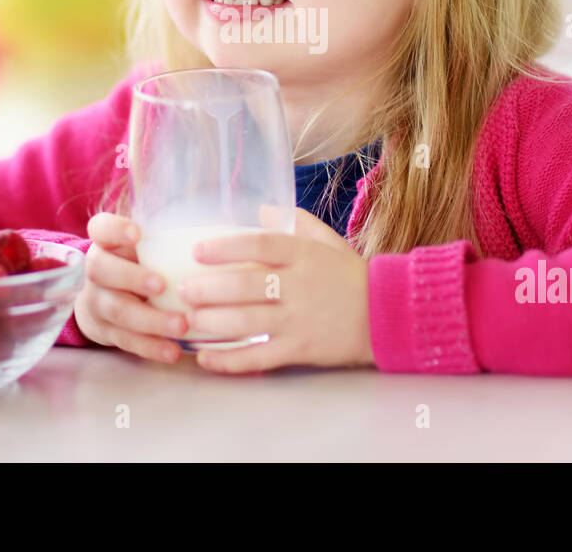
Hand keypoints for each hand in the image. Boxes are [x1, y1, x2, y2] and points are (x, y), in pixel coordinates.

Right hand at [72, 212, 190, 364]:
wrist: (101, 300)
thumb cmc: (137, 265)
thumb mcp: (144, 247)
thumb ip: (169, 241)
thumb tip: (225, 234)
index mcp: (106, 242)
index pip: (101, 227)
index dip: (115, 228)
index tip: (138, 234)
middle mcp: (96, 270)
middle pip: (101, 269)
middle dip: (132, 278)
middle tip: (162, 285)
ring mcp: (96, 302)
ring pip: (117, 310)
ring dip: (150, 319)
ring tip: (181, 326)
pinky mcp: (104, 332)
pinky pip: (126, 340)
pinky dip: (151, 347)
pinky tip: (173, 351)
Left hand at [180, 206, 374, 373]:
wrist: (389, 315)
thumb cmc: (352, 276)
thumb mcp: (329, 242)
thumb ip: (297, 223)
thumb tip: (261, 210)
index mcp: (304, 255)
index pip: (260, 244)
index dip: (226, 247)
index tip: (197, 250)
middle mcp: (299, 285)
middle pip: (245, 285)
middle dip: (208, 288)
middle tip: (182, 290)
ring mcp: (299, 319)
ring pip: (247, 321)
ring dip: (212, 322)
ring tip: (188, 320)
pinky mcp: (301, 349)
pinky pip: (259, 357)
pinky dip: (230, 361)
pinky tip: (206, 359)